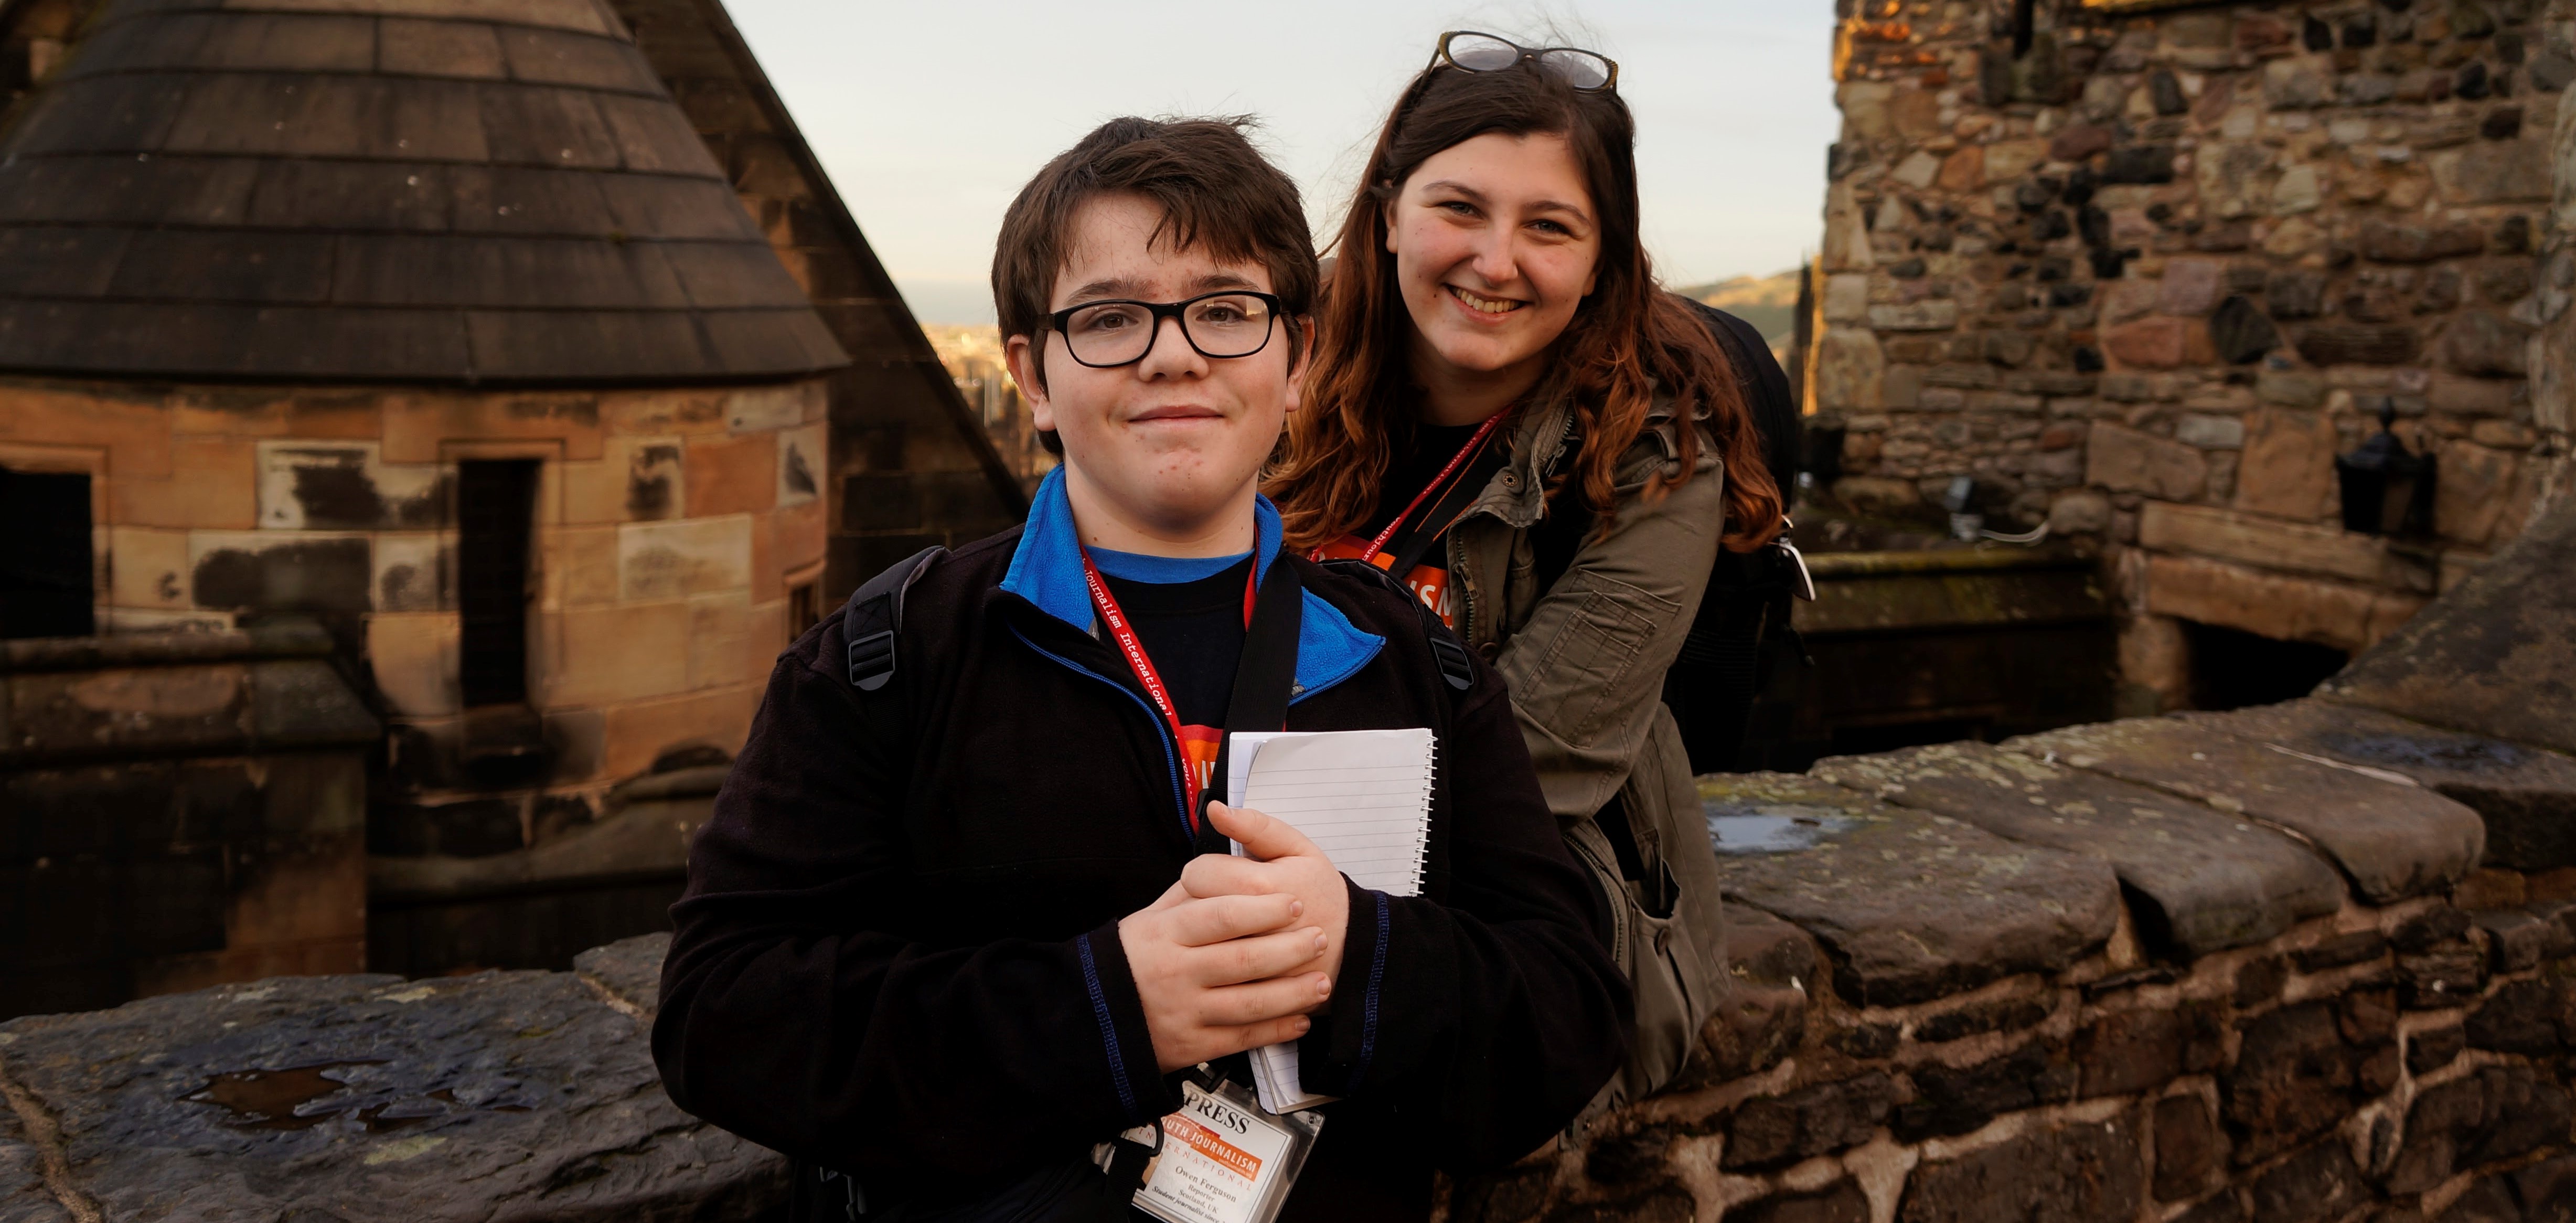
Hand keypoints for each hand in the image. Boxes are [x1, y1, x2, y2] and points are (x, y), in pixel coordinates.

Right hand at [1118, 880, 1331, 1072]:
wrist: (1094, 1016)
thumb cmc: (1132, 959)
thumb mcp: (1149, 918)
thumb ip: (1189, 896)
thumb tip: (1227, 863)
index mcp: (1164, 933)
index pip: (1222, 916)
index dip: (1264, 909)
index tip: (1296, 903)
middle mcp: (1175, 972)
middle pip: (1244, 959)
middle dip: (1290, 949)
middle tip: (1320, 937)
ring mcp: (1183, 1011)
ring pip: (1250, 1002)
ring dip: (1293, 993)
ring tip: (1322, 982)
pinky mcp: (1191, 1046)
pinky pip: (1242, 1038)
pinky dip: (1276, 1030)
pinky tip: (1300, 1018)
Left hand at [1184, 803, 1350, 1000]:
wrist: (1356, 947)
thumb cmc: (1322, 892)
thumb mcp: (1298, 849)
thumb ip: (1255, 826)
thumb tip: (1215, 810)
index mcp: (1264, 885)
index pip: (1197, 874)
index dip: (1205, 873)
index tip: (1221, 877)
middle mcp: (1256, 928)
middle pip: (1195, 912)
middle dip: (1205, 904)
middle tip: (1226, 903)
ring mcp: (1256, 967)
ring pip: (1201, 947)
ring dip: (1208, 938)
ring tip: (1232, 931)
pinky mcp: (1256, 992)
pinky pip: (1216, 979)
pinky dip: (1219, 969)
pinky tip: (1235, 957)